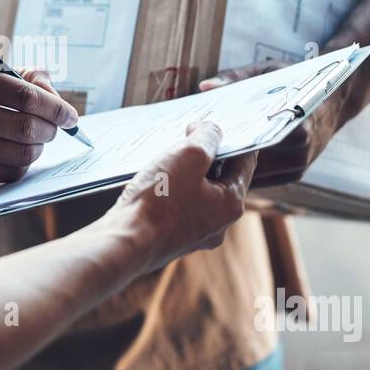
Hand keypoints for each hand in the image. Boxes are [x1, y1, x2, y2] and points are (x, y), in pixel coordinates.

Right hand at [0, 61, 78, 187]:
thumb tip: (54, 95)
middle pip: (26, 128)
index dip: (55, 107)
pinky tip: (15, 154)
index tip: (69, 116)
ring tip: (35, 142)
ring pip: (21, 154)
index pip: (25, 95)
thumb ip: (18, 77)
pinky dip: (21, 165)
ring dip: (38, 150)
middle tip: (54, 130)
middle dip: (50, 130)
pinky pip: (9, 173)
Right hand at [107, 121, 256, 273]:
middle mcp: (217, 224)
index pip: (245, 164)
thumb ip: (207, 136)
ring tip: (166, 159)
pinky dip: (171, 192)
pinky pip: (178, 208)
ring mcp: (194, 234)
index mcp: (230, 205)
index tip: (221, 126)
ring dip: (186, 174)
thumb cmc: (159, 202)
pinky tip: (153, 184)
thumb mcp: (189, 155)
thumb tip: (212, 130)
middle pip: (220, 179)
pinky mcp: (171, 238)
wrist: (125, 243)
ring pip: (198, 193)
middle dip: (206, 156)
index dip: (234, 140)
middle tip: (187, 137)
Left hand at [199, 61, 344, 188]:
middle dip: (221, 158)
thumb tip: (205, 87)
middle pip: (250, 165)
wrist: (335, 101)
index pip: (254, 146)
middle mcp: (298, 155)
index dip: (225, 145)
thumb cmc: (298, 81)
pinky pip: (260, 179)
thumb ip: (236, 78)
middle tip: (188, 153)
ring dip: (228, 170)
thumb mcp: (268, 71)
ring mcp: (296, 169)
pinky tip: (217, 162)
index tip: (198, 140)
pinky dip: (240, 173)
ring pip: (252, 177)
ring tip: (198, 159)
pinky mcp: (292, 177)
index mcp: (296, 129)